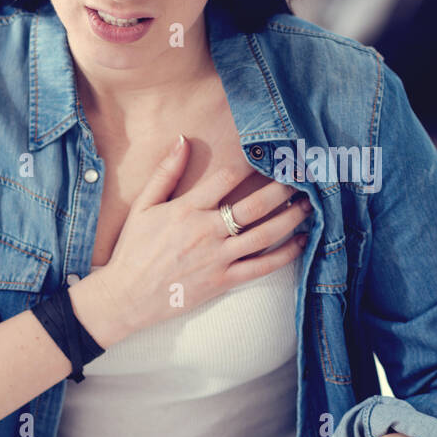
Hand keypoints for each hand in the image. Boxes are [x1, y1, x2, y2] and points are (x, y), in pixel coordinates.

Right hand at [81, 135, 311, 342]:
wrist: (126, 297)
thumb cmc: (133, 249)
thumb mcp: (143, 206)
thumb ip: (165, 172)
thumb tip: (183, 139)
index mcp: (187, 209)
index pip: (227, 178)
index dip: (250, 163)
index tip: (268, 153)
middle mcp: (207, 232)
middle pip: (255, 205)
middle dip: (283, 188)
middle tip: (301, 175)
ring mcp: (218, 258)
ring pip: (265, 235)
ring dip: (292, 217)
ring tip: (310, 203)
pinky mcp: (224, 281)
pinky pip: (262, 266)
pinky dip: (286, 254)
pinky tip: (301, 240)